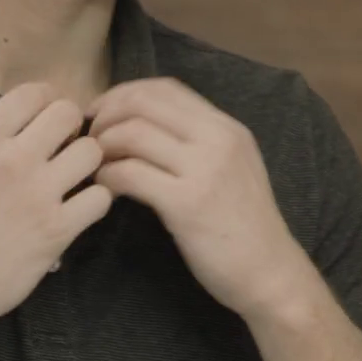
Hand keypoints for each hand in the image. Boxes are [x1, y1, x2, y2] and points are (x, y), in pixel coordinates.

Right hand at [0, 84, 111, 346]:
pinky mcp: (57, 230)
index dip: (47, 103)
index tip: (46, 122)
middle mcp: (11, 159)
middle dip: (71, 127)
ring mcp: (38, 194)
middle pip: (69, 113)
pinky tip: (79, 209)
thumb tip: (2, 128)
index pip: (34, 92)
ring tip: (74, 178)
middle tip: (64, 147)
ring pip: (92, 152)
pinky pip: (100, 197)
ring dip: (88, 163)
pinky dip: (95, 202)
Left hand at [89, 78, 311, 319]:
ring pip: (133, 133)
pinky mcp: (187, 203)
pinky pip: (131, 173)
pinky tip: (107, 188)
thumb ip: (199, 144)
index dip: (124, 94)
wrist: (270, 272)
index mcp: (227, 128)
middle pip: (144, 102)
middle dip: (106, 115)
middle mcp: (218, 139)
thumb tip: (146, 128)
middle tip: (91, 139)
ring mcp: (204, 169)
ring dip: (102, 146)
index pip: (165, 87)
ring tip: (98, 166)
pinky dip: (108, 176)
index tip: (104, 115)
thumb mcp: (232, 169)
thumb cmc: (245, 227)